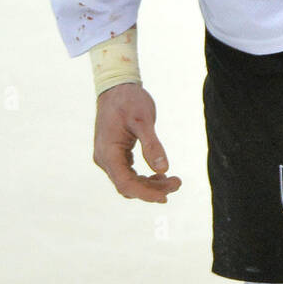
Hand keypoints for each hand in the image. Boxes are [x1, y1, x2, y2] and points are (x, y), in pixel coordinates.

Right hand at [93, 82, 180, 202]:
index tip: (165, 197)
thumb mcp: (144, 120)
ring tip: (173, 180)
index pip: (125, 183)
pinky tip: (160, 175)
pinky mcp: (114, 153)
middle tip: (178, 183)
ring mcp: (108, 157)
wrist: (116, 86)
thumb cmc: (129, 100)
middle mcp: (104, 159)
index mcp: (108, 153)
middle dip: (153, 189)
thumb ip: (152, 145)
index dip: (145, 194)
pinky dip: (144, 177)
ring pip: (128, 181)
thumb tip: (163, 169)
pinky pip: (128, 172)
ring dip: (150, 184)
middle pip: (128, 186)